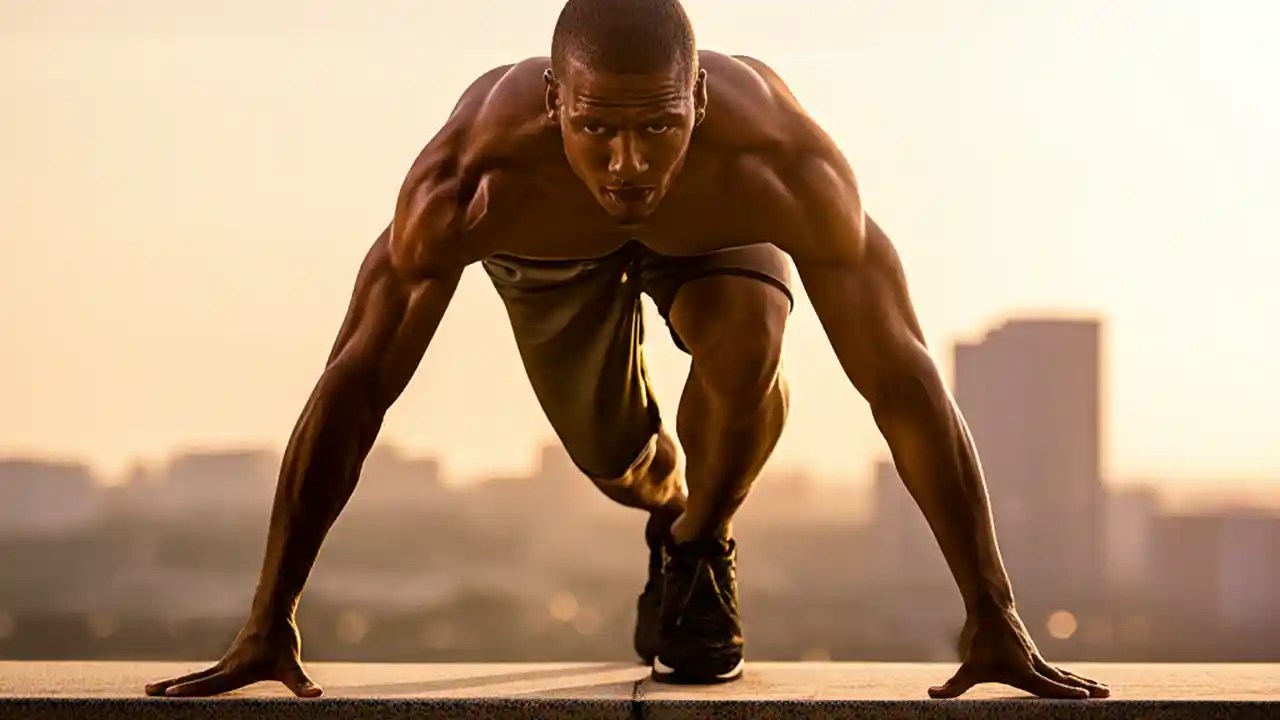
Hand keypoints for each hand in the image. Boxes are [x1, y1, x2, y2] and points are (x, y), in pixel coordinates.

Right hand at [144, 617, 321, 697]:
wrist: (272, 613)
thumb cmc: (281, 641)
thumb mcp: (292, 666)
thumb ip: (301, 683)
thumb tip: (316, 694)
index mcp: (237, 670)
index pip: (212, 683)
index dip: (193, 689)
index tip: (172, 693)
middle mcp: (225, 667)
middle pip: (196, 679)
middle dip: (173, 686)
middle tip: (149, 693)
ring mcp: (222, 664)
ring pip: (195, 675)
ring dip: (173, 682)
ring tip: (150, 690)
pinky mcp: (224, 662)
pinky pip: (200, 674)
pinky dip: (184, 680)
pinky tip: (172, 686)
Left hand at [929, 604, 1109, 698]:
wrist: (990, 609)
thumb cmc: (980, 640)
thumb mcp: (968, 666)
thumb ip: (953, 685)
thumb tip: (932, 695)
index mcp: (1024, 671)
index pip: (1048, 685)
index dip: (1065, 692)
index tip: (1085, 696)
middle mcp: (1036, 665)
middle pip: (1064, 680)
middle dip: (1085, 689)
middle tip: (1107, 695)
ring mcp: (1038, 660)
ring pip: (1066, 674)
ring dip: (1085, 682)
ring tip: (1106, 690)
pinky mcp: (1036, 657)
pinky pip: (1060, 670)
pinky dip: (1074, 677)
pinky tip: (1083, 683)